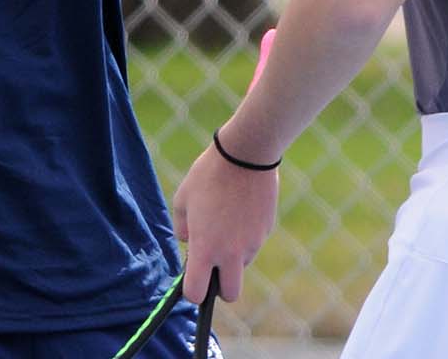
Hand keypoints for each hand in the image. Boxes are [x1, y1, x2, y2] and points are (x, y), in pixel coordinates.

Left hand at [170, 137, 278, 304]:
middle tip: (213, 264)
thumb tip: (188, 241)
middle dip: (221, 287)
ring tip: (225, 222)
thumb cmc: (208, 175)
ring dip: (233, 256)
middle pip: (230, 294)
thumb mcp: (182, 199)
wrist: (245, 154)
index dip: (192, 291)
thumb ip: (182, 228)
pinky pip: (253, 243)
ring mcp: (252, 243)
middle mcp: (230, 252)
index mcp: (205, 248)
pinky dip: (245, 236)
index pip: (197, 293)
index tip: (191, 278)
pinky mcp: (266, 231)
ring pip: (242, 265)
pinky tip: (240, 210)